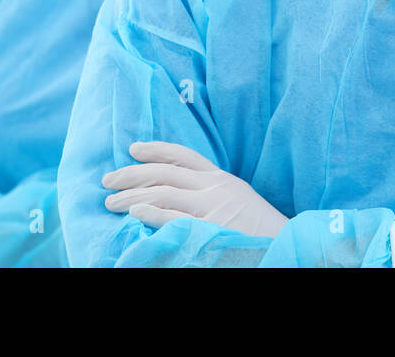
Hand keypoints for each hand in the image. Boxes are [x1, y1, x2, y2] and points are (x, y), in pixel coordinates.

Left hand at [102, 141, 288, 237]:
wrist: (287, 245)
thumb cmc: (263, 229)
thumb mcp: (239, 200)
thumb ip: (212, 191)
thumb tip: (179, 190)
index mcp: (222, 178)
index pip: (183, 155)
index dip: (155, 149)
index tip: (132, 148)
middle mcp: (215, 187)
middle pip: (165, 172)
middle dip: (132, 173)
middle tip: (108, 180)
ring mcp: (212, 207)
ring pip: (163, 193)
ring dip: (132, 196)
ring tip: (111, 202)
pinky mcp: (211, 228)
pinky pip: (175, 218)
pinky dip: (152, 213)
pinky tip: (135, 212)